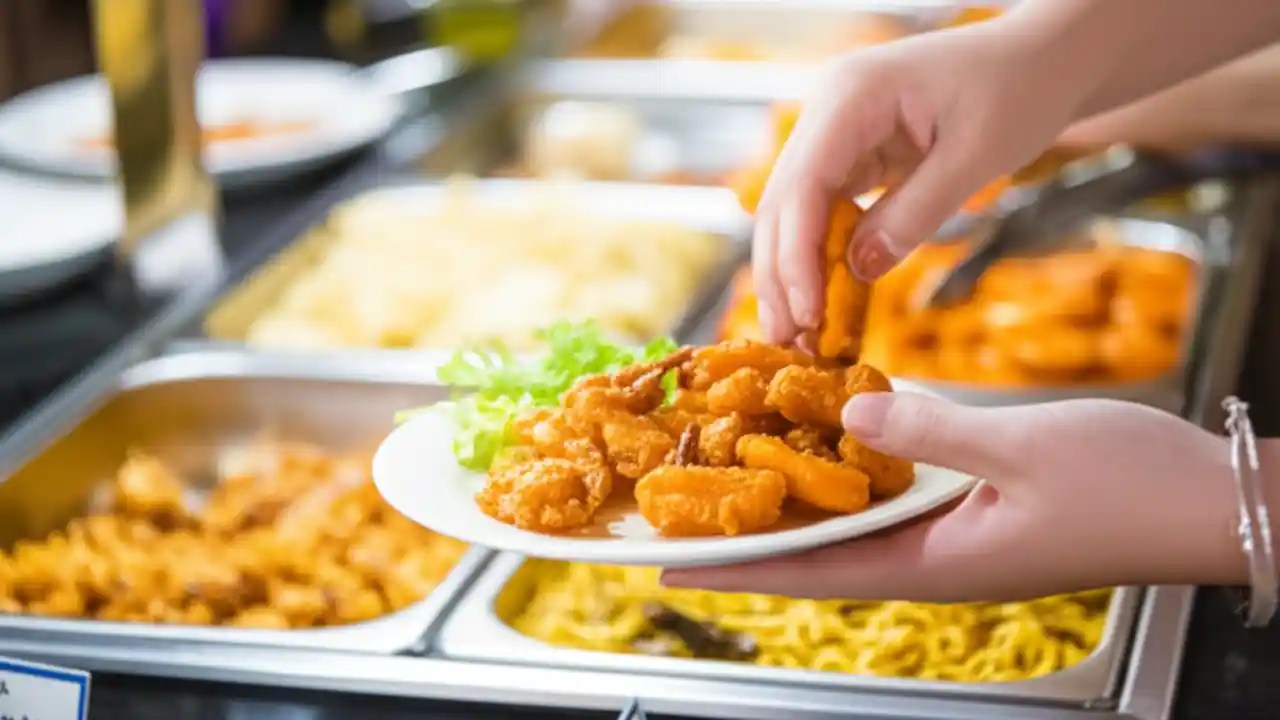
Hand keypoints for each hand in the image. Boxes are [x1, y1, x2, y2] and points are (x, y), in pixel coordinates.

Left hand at [664, 393, 1245, 602]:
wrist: (1212, 501)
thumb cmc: (1132, 487)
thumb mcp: (1025, 451)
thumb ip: (932, 433)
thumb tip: (849, 416)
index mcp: (937, 565)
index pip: (813, 571)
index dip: (739, 566)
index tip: (672, 561)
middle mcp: (934, 557)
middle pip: (820, 550)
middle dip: (749, 535)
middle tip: (681, 514)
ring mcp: (954, 535)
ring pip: (852, 522)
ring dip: (793, 502)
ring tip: (728, 479)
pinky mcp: (975, 508)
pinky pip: (893, 494)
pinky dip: (850, 472)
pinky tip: (823, 442)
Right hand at [752, 20, 1085, 344]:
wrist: (1044, 59)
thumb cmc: (1020, 89)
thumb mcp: (975, 156)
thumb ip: (915, 213)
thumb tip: (856, 272)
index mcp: (852, 94)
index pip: (804, 184)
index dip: (797, 254)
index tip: (808, 313)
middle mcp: (829, 109)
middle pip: (782, 202)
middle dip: (780, 274)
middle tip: (787, 341)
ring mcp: (836, 132)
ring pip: (792, 212)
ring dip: (790, 273)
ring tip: (794, 335)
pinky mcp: (851, 154)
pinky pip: (821, 212)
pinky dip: (819, 257)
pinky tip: (820, 301)